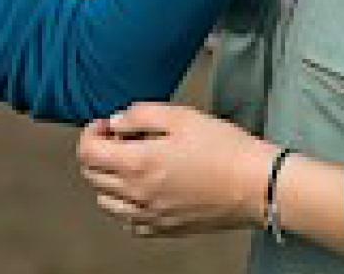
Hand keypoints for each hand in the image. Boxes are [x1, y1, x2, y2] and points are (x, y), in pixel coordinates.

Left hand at [76, 103, 275, 237]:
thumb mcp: (182, 116)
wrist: (255, 184)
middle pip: (91, 176)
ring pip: (106, 201)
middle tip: (118, 139)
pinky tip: (144, 190)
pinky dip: (126, 206)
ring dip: (109, 179)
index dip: (90, 133)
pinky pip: (129, 222)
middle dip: (97, 153)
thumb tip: (117, 122)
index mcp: (138, 163)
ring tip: (131, 163)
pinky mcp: (164, 228)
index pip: (88, 152)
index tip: (105, 125)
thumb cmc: (225, 149)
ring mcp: (149, 215)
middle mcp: (137, 194)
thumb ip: (141, 115)